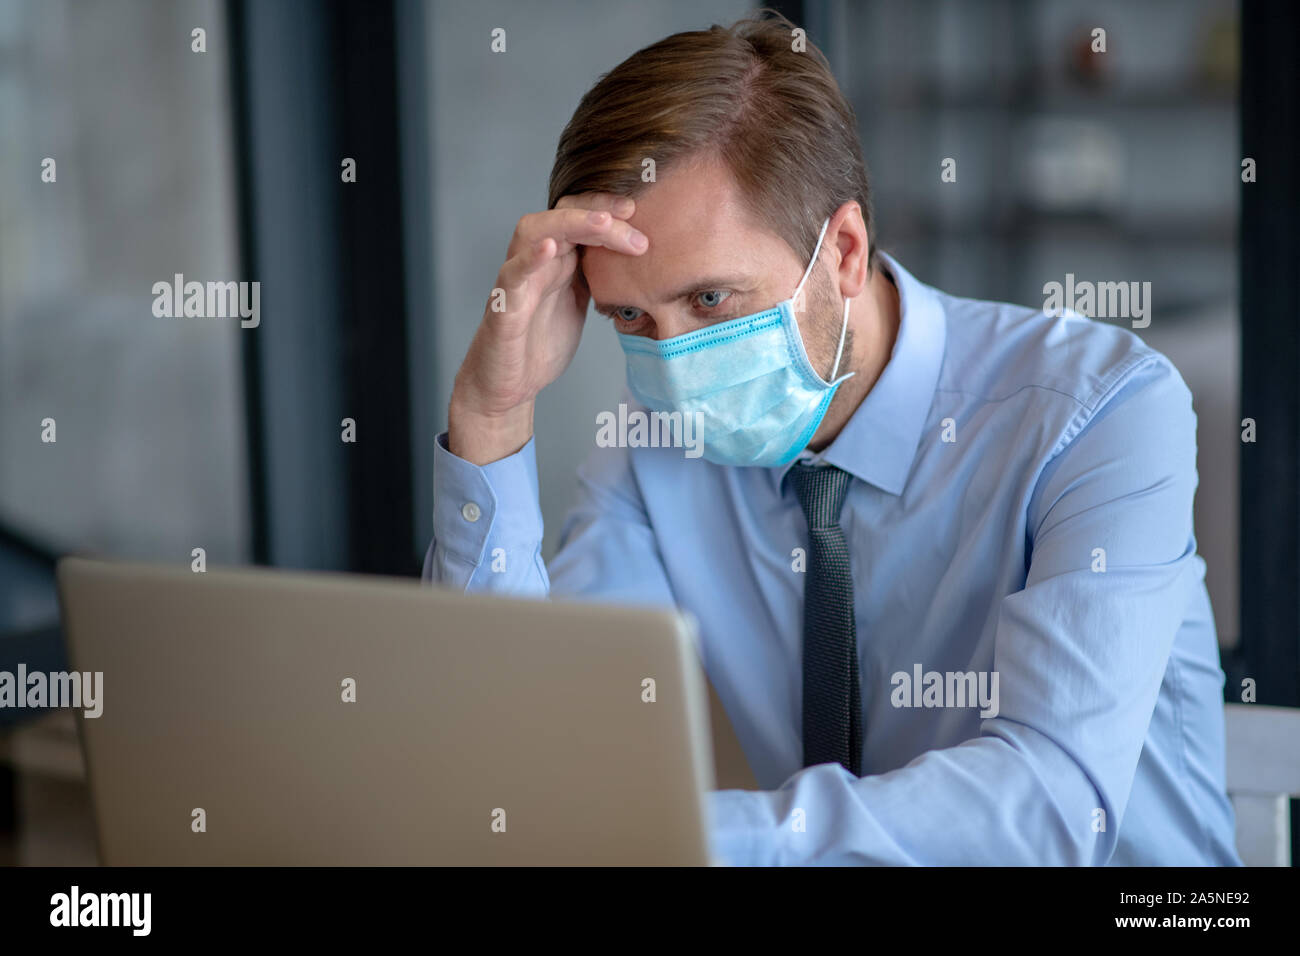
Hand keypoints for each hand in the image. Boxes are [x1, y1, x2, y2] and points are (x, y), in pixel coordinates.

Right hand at [448, 193, 647, 464]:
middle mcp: (534, 262)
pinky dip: (528, 260)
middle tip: (632, 216)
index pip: (577, 216)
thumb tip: (639, 261)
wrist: (509, 385)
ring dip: (570, 224)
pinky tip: (547, 248)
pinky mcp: (503, 309)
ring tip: (603, 224)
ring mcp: (517, 282)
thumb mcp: (580, 301)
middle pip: (560, 215)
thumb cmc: (540, 342)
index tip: (637, 210)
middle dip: (597, 210)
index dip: (604, 206)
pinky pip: (512, 276)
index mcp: (555, 260)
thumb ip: (597, 276)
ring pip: (533, 232)